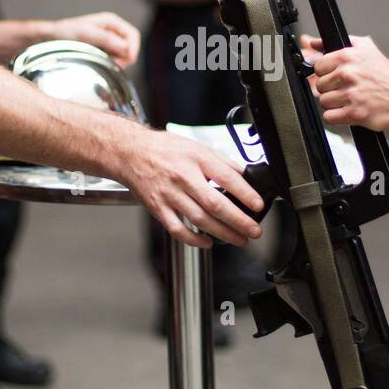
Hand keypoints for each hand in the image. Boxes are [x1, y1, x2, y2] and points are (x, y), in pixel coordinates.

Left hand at [53, 12, 140, 66]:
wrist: (51, 37)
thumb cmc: (67, 32)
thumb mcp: (87, 34)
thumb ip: (107, 39)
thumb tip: (126, 48)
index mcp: (111, 21)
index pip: (133, 35)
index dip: (134, 48)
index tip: (129, 60)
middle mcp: (112, 30)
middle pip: (130, 46)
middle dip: (125, 57)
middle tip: (113, 64)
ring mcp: (108, 40)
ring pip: (123, 54)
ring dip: (117, 61)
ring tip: (102, 62)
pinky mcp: (103, 49)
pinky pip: (114, 58)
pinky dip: (110, 63)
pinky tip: (99, 63)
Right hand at [119, 130, 264, 248]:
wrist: (130, 153)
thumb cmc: (164, 149)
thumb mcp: (196, 146)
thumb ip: (221, 161)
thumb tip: (244, 174)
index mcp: (196, 159)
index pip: (226, 177)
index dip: (245, 193)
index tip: (258, 205)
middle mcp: (183, 177)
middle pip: (215, 203)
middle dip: (238, 220)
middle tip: (254, 230)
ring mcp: (169, 194)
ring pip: (199, 219)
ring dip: (222, 233)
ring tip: (239, 239)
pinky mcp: (158, 208)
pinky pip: (178, 229)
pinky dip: (194, 240)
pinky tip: (208, 242)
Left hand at [311, 35, 388, 130]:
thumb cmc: (385, 73)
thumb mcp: (364, 48)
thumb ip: (336, 44)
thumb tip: (314, 43)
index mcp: (347, 57)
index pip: (318, 67)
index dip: (327, 74)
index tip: (336, 77)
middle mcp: (348, 74)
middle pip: (320, 85)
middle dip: (331, 89)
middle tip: (345, 89)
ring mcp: (351, 94)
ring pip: (324, 102)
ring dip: (334, 103)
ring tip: (349, 100)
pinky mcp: (354, 113)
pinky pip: (329, 117)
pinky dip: (336, 117)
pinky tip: (348, 111)